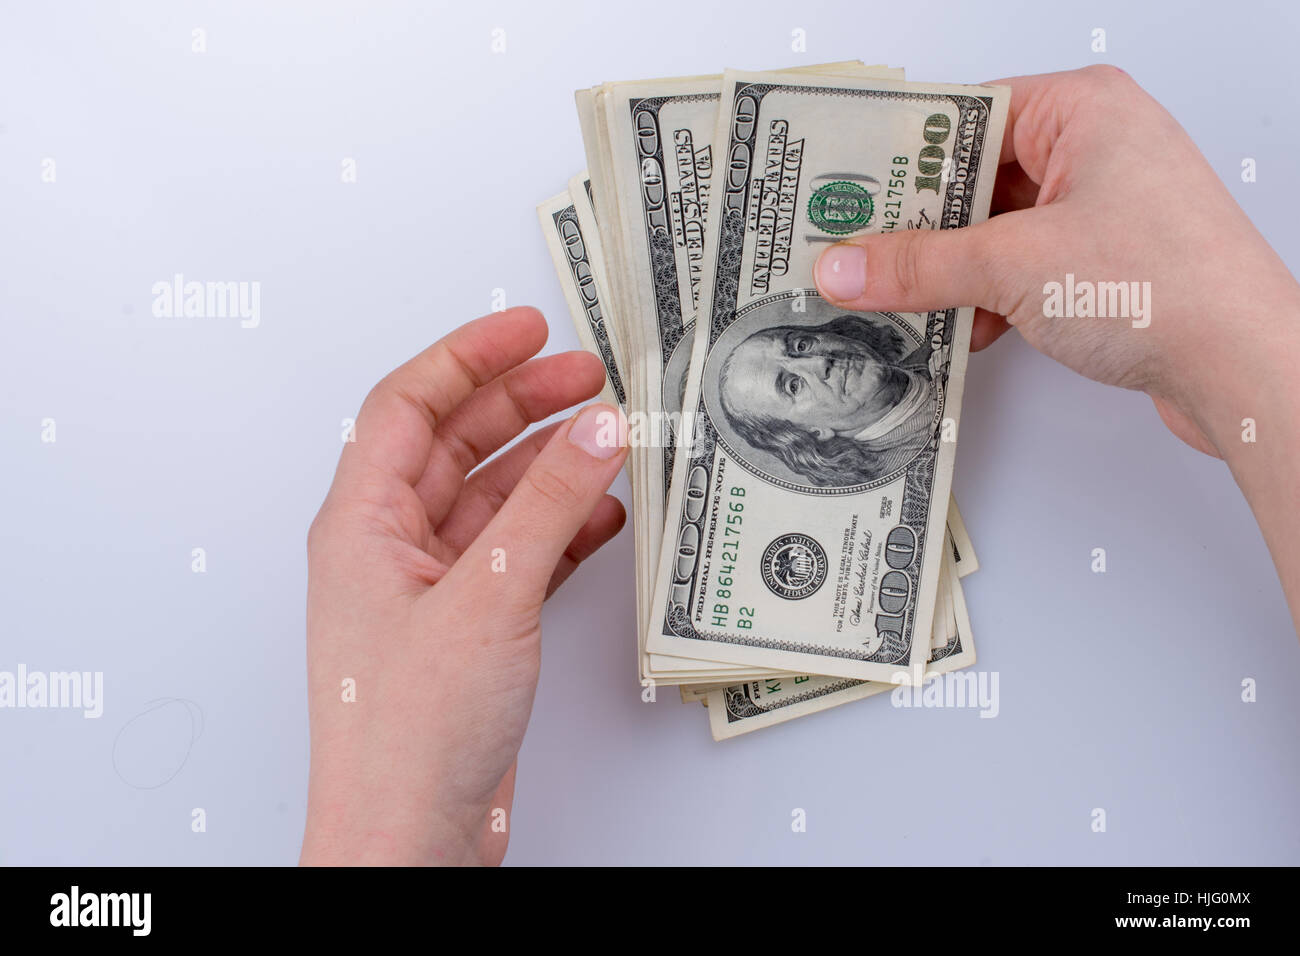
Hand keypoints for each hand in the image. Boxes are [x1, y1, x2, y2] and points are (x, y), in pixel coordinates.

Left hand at [300, 307, 627, 865]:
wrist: (411, 837)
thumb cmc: (406, 736)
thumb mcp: (489, 597)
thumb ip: (549, 505)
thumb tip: (595, 429)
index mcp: (362, 523)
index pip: (408, 405)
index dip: (468, 357)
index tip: (529, 328)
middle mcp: (392, 546)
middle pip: (456, 444)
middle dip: (521, 403)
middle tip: (587, 377)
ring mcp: (434, 587)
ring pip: (496, 497)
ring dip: (551, 465)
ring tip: (609, 436)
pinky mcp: (472, 627)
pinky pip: (520, 552)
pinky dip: (564, 529)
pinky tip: (604, 515)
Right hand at [814, 64, 1299, 634]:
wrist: (1243, 366)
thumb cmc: (1166, 286)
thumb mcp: (1015, 266)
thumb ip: (919, 266)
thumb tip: (844, 265)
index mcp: (1081, 110)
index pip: (962, 113)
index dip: (898, 154)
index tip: (839, 186)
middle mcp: (1093, 148)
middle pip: (973, 175)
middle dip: (915, 224)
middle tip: (851, 250)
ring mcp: (1100, 206)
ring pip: (993, 228)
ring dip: (947, 270)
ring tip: (893, 298)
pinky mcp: (1102, 262)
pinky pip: (1020, 266)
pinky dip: (985, 297)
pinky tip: (958, 330)